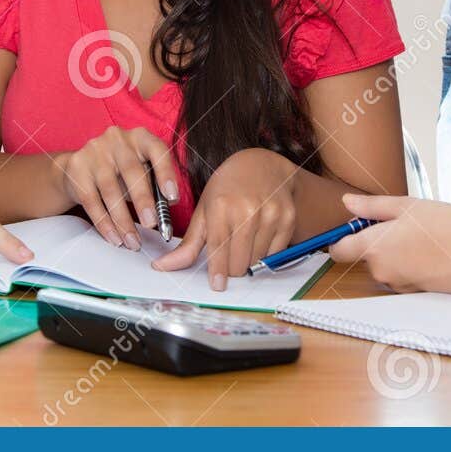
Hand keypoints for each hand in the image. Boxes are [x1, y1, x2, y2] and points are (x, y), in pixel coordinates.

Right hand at [53, 126, 177, 250]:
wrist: (80, 167)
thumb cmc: (121, 172)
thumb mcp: (141, 171)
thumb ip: (155, 185)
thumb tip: (168, 208)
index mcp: (140, 137)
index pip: (157, 150)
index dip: (166, 174)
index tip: (172, 198)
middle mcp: (117, 139)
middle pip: (132, 171)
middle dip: (143, 201)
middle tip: (151, 224)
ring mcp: (94, 152)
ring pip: (111, 190)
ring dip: (123, 220)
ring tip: (132, 241)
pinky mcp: (77, 169)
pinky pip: (92, 201)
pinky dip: (104, 223)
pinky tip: (114, 237)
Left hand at [152, 148, 297, 290]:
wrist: (263, 166)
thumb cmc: (228, 189)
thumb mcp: (204, 210)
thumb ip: (188, 244)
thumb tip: (162, 266)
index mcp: (221, 206)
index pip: (218, 249)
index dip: (217, 271)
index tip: (217, 285)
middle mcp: (248, 209)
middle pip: (239, 262)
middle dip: (232, 266)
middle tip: (229, 255)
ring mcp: (271, 214)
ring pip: (257, 261)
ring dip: (249, 259)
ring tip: (244, 240)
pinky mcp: (288, 218)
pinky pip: (275, 253)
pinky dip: (266, 253)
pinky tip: (260, 236)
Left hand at [328, 192, 450, 293]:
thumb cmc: (445, 226)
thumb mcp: (406, 206)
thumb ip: (372, 206)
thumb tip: (347, 203)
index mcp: (373, 247)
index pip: (338, 250)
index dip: (341, 238)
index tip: (356, 227)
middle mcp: (380, 270)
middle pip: (365, 256)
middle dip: (378, 242)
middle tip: (404, 224)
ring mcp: (397, 285)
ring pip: (385, 266)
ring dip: (396, 253)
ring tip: (421, 238)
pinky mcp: (414, 293)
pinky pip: (403, 276)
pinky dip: (411, 265)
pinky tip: (430, 253)